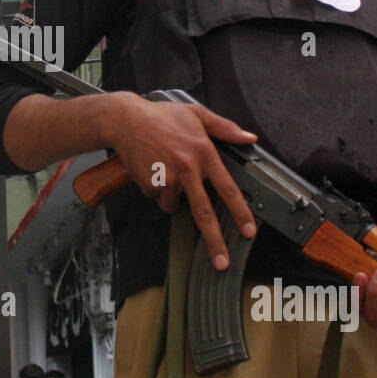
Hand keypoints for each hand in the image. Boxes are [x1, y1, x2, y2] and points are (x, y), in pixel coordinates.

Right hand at [105, 92, 257, 270]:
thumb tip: (250, 138)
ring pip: (174, 205)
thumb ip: (226, 128)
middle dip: (214, 242)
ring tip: (165, 171)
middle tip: (222, 262)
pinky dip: (155, 189)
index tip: (249, 231)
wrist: (126, 120)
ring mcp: (167, 179)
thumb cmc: (162, 116)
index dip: (240, 212)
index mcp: (204, 152)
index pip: (228, 188)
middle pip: (204, 213)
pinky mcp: (150, 184)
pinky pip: (156, 197)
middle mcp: (188, 169)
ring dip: (171, 197)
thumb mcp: (198, 115)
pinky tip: (152, 169)